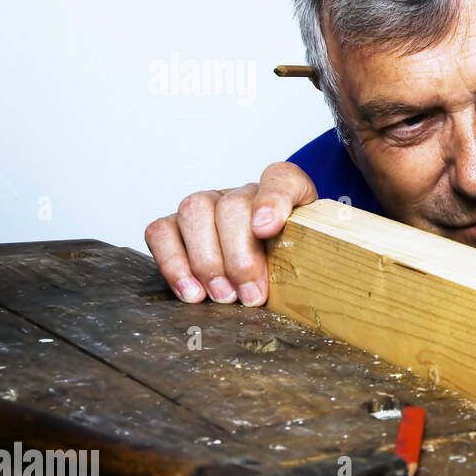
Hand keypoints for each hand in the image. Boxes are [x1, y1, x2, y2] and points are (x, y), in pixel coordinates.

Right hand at [144, 162, 316, 305]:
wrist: (273, 270)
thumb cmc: (293, 263)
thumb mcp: (314, 259)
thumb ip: (313, 257)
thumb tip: (305, 276)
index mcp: (285, 194)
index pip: (283, 179)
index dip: (273, 200)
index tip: (267, 230)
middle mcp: (243, 194)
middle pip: (232, 205)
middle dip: (239, 256)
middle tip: (250, 295)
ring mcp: (208, 205)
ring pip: (194, 212)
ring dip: (207, 262)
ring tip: (223, 296)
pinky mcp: (177, 225)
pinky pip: (160, 231)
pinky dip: (173, 264)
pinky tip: (192, 292)